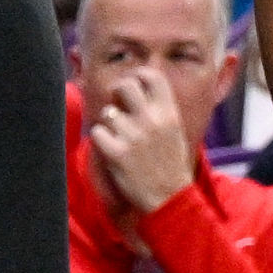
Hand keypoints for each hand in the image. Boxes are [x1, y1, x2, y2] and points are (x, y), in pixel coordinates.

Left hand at [86, 68, 193, 213]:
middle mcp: (151, 120)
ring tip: (119, 138)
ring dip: (109, 124)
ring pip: (108, 112)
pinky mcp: (116, 153)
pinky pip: (97, 132)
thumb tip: (139, 90)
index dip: (138, 75)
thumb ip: (159, 110)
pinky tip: (111, 150)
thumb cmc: (171, 165)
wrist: (170, 198)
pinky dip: (100, 140)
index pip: (152, 77)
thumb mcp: (174, 132)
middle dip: (117, 92)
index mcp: (168, 113)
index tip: (133, 83)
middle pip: (125, 86)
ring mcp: (133, 136)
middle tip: (118, 105)